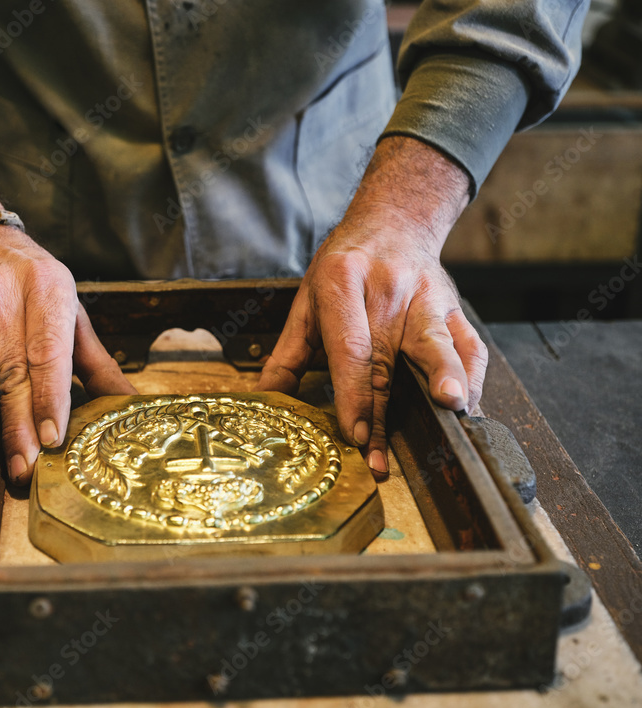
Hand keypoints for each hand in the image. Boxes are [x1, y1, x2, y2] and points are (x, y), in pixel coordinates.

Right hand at [0, 157, 135, 483]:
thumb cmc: (29, 284)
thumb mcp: (69, 311)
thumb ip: (95, 362)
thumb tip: (128, 403)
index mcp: (47, 292)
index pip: (50, 352)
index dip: (51, 397)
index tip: (53, 437)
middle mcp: (2, 295)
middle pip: (12, 363)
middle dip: (18, 418)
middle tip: (25, 463)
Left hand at [257, 137, 487, 478]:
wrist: (393, 222)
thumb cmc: (344, 267)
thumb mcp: (306, 301)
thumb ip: (287, 355)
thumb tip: (263, 401)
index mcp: (342, 283)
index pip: (350, 347)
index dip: (353, 392)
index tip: (354, 431)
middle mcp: (387, 290)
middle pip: (387, 358)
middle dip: (384, 413)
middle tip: (381, 457)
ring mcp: (425, 297)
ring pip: (437, 343)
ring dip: (446, 376)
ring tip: (453, 407)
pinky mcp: (454, 307)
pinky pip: (469, 344)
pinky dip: (472, 377)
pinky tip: (467, 410)